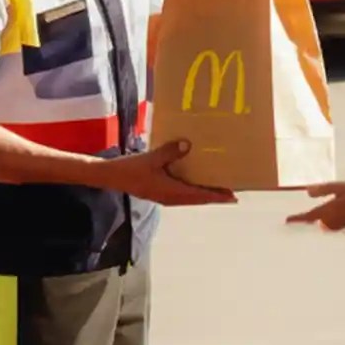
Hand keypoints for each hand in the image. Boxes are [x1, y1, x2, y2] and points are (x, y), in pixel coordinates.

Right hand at [102, 140, 237, 205]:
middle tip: (232, 193)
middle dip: (215, 197)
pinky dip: (194, 192)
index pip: (200, 195)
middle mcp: (171, 198)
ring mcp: (165, 197)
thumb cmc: (130, 169)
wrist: (112, 177)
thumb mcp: (151, 158)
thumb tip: (187, 145)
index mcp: (171, 191)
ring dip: (205, 195)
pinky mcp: (160, 193)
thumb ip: (169, 152)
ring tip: (219, 190)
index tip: (232, 196)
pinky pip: (183, 195)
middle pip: (198, 199)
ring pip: (191, 198)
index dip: (217, 196)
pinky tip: (196, 183)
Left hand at [285, 180, 344, 230]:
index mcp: (332, 210)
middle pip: (314, 221)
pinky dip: (322, 219)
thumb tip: (307, 192)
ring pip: (321, 222)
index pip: (310, 216)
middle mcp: (335, 219)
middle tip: (290, 220)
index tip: (286, 221)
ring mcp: (340, 222)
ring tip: (301, 217)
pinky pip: (329, 222)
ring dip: (312, 219)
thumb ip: (325, 189)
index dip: (298, 218)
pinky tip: (319, 216)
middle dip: (303, 220)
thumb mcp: (343, 186)